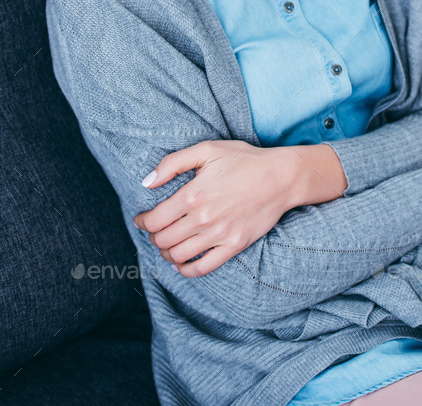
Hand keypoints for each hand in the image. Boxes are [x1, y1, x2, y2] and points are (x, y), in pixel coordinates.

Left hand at [133, 140, 293, 277]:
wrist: (280, 177)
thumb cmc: (244, 160)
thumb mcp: (207, 150)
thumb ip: (173, 163)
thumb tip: (147, 182)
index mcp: (192, 195)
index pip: (154, 220)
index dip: (142, 222)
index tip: (141, 219)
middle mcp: (203, 219)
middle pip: (163, 240)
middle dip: (153, 236)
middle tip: (155, 230)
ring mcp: (219, 235)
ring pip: (178, 256)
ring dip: (166, 252)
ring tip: (166, 244)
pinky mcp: (234, 246)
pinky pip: (202, 268)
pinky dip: (186, 270)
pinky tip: (181, 263)